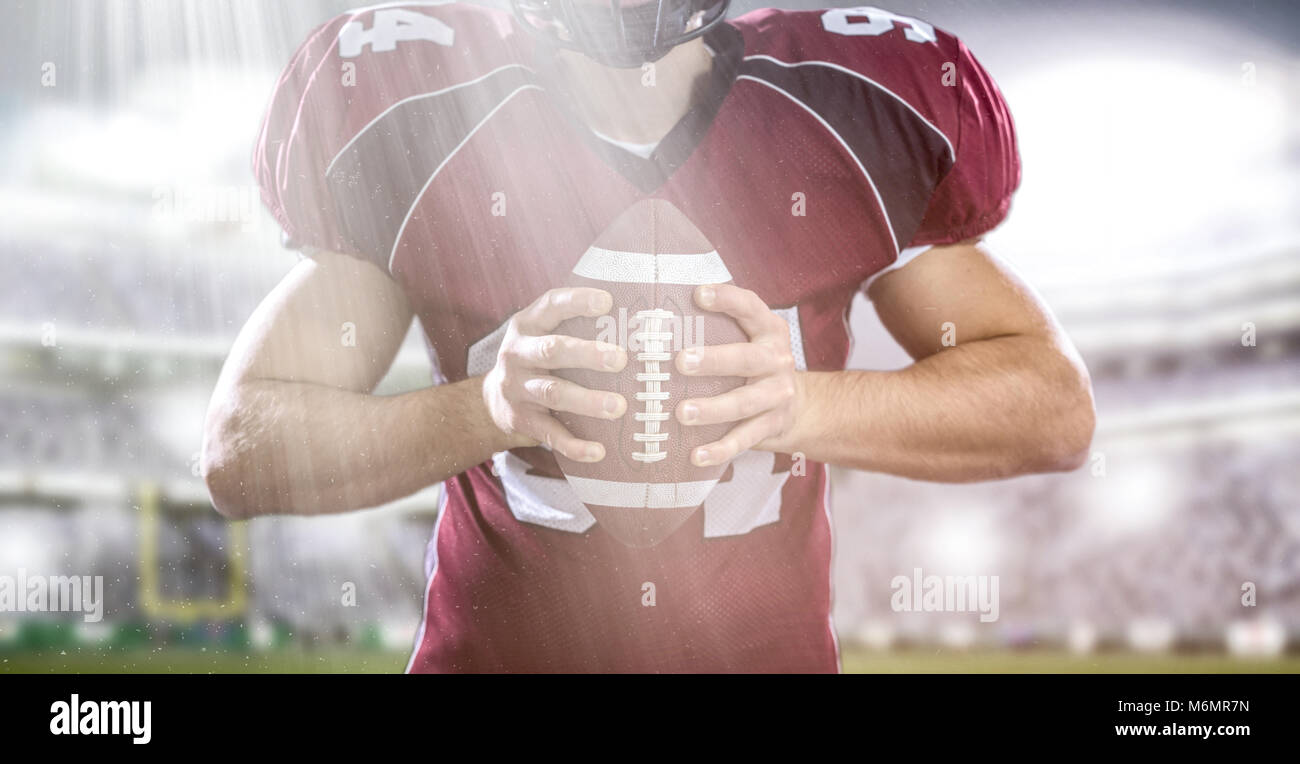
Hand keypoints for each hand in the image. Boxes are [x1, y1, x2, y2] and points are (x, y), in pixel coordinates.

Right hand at [483, 288, 627, 461]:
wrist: (492, 400)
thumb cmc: (537, 359)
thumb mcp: (543, 334)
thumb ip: (574, 324)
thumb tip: (637, 318)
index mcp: (527, 325)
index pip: (551, 305)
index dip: (577, 301)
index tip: (607, 301)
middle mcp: (517, 354)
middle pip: (552, 351)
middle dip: (587, 354)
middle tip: (621, 359)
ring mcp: (517, 388)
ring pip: (553, 392)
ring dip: (587, 401)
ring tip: (619, 407)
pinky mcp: (521, 420)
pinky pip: (549, 434)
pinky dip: (574, 445)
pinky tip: (599, 451)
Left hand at [675, 284, 800, 466]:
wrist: (801, 407)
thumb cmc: (755, 364)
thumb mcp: (750, 339)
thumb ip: (720, 326)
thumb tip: (658, 313)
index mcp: (769, 331)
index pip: (750, 307)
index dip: (727, 299)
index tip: (698, 294)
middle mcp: (777, 360)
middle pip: (746, 359)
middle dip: (713, 360)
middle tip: (680, 361)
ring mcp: (777, 395)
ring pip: (744, 403)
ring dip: (712, 409)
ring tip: (682, 413)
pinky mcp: (772, 426)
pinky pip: (745, 439)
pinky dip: (720, 450)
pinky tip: (696, 456)